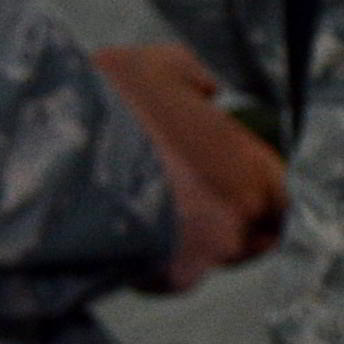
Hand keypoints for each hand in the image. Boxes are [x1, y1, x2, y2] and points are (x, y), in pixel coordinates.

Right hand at [91, 42, 287, 290]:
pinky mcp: (172, 279)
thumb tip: (206, 92)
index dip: (257, 189)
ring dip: (191, 243)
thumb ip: (194, 78)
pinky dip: (154, 261)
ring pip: (212, 256)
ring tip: (151, 217)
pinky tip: (125, 235)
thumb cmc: (115, 106)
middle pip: (254, 234)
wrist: (63, 155)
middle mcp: (241, 214)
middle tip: (193, 206)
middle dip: (229, 224)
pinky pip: (171, 275)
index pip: (281, 192)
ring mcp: (209, 252)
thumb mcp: (157, 65)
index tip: (231, 184)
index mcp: (248, 163)